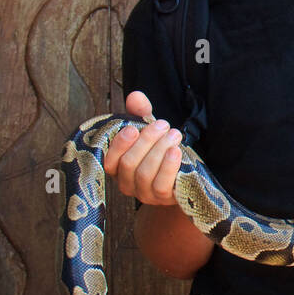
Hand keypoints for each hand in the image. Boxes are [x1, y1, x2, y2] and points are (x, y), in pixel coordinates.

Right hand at [103, 90, 183, 206]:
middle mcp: (127, 184)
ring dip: (159, 150)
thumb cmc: (161, 151)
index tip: (133, 128)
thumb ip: (141, 114)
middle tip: (163, 125)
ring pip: (144, 173)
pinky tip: (176, 151)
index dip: (119, 145)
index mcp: (118, 168)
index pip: (109, 160)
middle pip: (129, 163)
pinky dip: (168, 166)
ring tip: (174, 134)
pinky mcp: (163, 199)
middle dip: (147, 141)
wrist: (184, 177)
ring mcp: (144, 194)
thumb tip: (136, 95)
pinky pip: (161, 185)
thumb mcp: (150, 131)